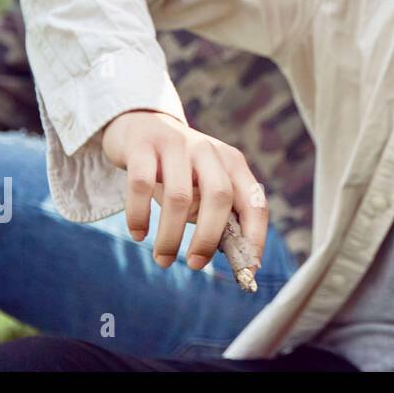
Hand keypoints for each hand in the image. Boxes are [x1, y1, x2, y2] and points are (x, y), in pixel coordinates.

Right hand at [101, 110, 267, 272]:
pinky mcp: (143, 146)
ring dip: (170, 236)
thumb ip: (218, 213)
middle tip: (195, 265)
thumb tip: (229, 256)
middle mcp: (209, 151)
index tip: (249, 268)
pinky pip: (141, 185)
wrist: (142, 123)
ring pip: (179, 197)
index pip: (254, 201)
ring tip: (163, 260)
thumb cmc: (179, 169)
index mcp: (232, 163)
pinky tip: (138, 234)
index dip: (256, 236)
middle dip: (208, 238)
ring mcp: (176, 145)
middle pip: (219, 197)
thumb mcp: (204, 185)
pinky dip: (139, 215)